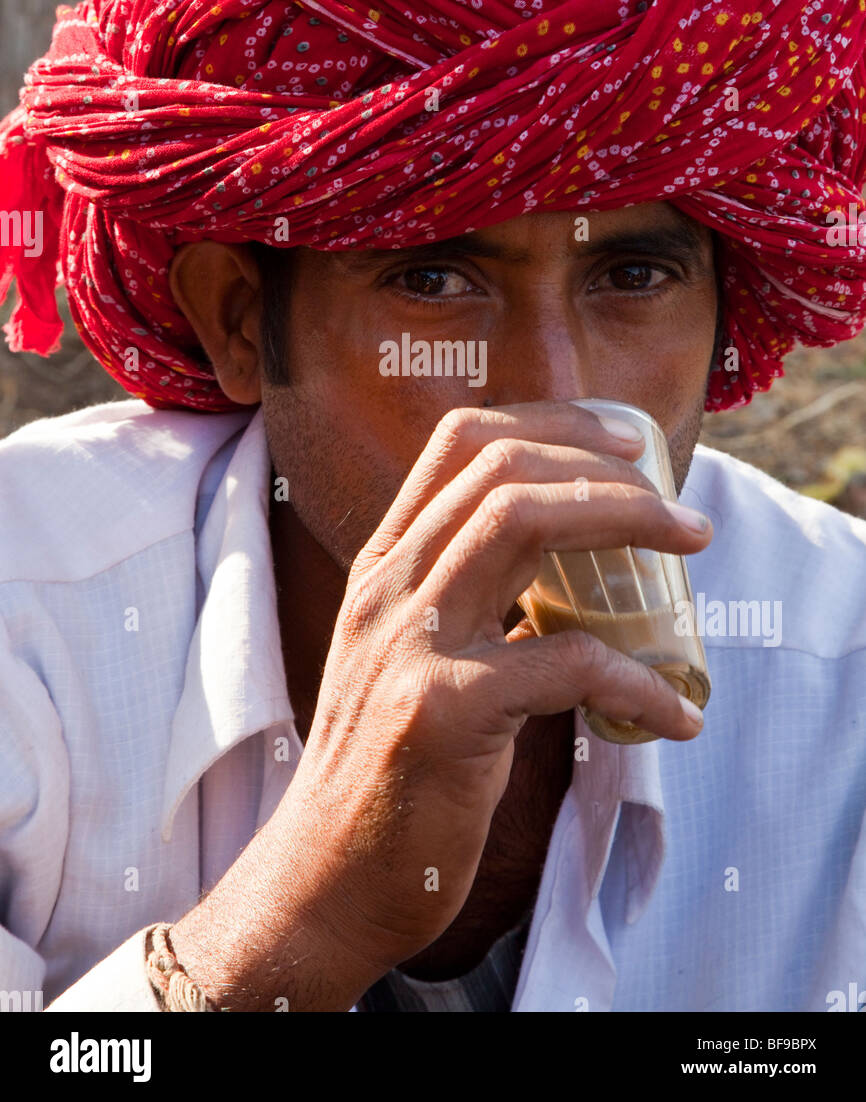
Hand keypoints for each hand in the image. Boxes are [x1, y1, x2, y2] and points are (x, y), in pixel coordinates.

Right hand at [284, 400, 710, 976]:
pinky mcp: (439, 713)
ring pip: (520, 524)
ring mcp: (406, 643)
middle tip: (678, 511)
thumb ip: (472, 599)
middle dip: (607, 471)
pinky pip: (564, 664)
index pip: (460, 440)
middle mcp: (388, 585)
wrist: (328, 877)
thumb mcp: (410, 654)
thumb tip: (570, 567)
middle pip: (501, 470)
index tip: (623, 439)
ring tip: (692, 547)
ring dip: (625, 521)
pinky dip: (638, 680)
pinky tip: (674, 712)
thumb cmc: (390, 766)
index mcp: (386, 563)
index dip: (550, 421)